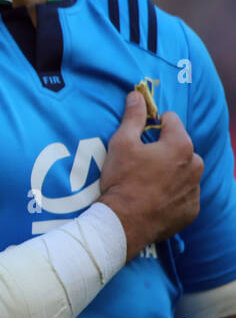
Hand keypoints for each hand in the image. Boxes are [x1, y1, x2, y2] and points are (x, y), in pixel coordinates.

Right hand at [98, 91, 202, 258]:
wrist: (123, 222)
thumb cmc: (122, 180)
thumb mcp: (121, 143)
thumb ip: (133, 117)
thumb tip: (137, 95)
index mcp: (180, 145)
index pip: (171, 121)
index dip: (153, 125)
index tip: (139, 136)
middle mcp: (195, 165)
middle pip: (180, 147)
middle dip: (164, 150)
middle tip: (141, 162)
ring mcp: (195, 189)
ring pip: (184, 172)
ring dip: (170, 172)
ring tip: (146, 182)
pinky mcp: (191, 210)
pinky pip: (184, 195)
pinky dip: (172, 194)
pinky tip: (153, 198)